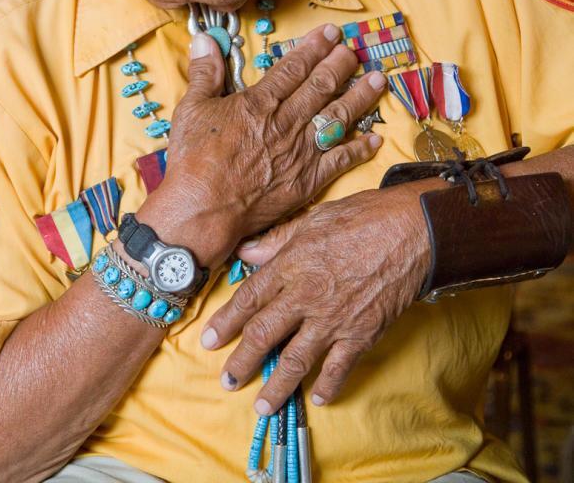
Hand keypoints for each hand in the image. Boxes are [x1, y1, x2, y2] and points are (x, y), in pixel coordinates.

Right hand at [139, 25, 386, 266]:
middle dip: (341, 65)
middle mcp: (285, 123)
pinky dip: (359, 149)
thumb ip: (205, 72)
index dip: (314, 47)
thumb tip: (206, 38)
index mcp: (259, 103)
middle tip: (355, 50)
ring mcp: (299, 153)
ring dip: (359, 97)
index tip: (331, 33)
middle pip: (321, 87)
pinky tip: (375, 139)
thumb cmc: (193, 160)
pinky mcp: (306, 181)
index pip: (293, 67)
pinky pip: (339, 161)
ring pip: (336, 118)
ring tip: (378, 80)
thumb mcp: (191, 108)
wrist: (203, 209)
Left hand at [200, 185, 431, 411]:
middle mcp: (306, 295)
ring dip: (276, 385)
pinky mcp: (361, 333)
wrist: (412, 230)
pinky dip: (327, 385)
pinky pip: (339, 367)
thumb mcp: (314, 218)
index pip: (249, 298)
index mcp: (291, 263)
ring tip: (262, 406)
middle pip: (265, 334)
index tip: (210, 340)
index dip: (227, 321)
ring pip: (296, 359)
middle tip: (227, 381)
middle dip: (242, 362)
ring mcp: (333, 318)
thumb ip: (277, 240)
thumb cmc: (364, 216)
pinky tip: (317, 398)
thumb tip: (246, 252)